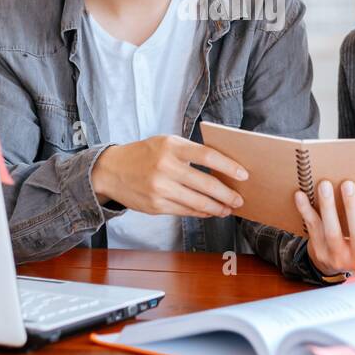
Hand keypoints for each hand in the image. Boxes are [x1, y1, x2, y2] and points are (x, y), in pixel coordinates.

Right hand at [91, 135, 247, 218]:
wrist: (111, 170)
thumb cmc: (145, 154)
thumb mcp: (166, 142)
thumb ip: (190, 152)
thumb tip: (222, 169)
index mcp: (171, 146)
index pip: (207, 156)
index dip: (228, 166)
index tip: (243, 175)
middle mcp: (165, 167)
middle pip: (206, 184)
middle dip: (227, 194)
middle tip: (239, 199)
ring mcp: (160, 189)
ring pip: (197, 202)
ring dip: (217, 208)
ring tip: (227, 209)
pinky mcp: (155, 206)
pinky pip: (185, 211)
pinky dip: (200, 212)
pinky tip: (209, 211)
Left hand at [294, 179, 354, 276]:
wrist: (338, 262)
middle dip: (353, 206)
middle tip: (347, 184)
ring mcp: (339, 258)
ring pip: (333, 232)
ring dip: (328, 206)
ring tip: (324, 185)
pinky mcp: (320, 253)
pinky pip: (313, 229)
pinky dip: (306, 210)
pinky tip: (301, 195)